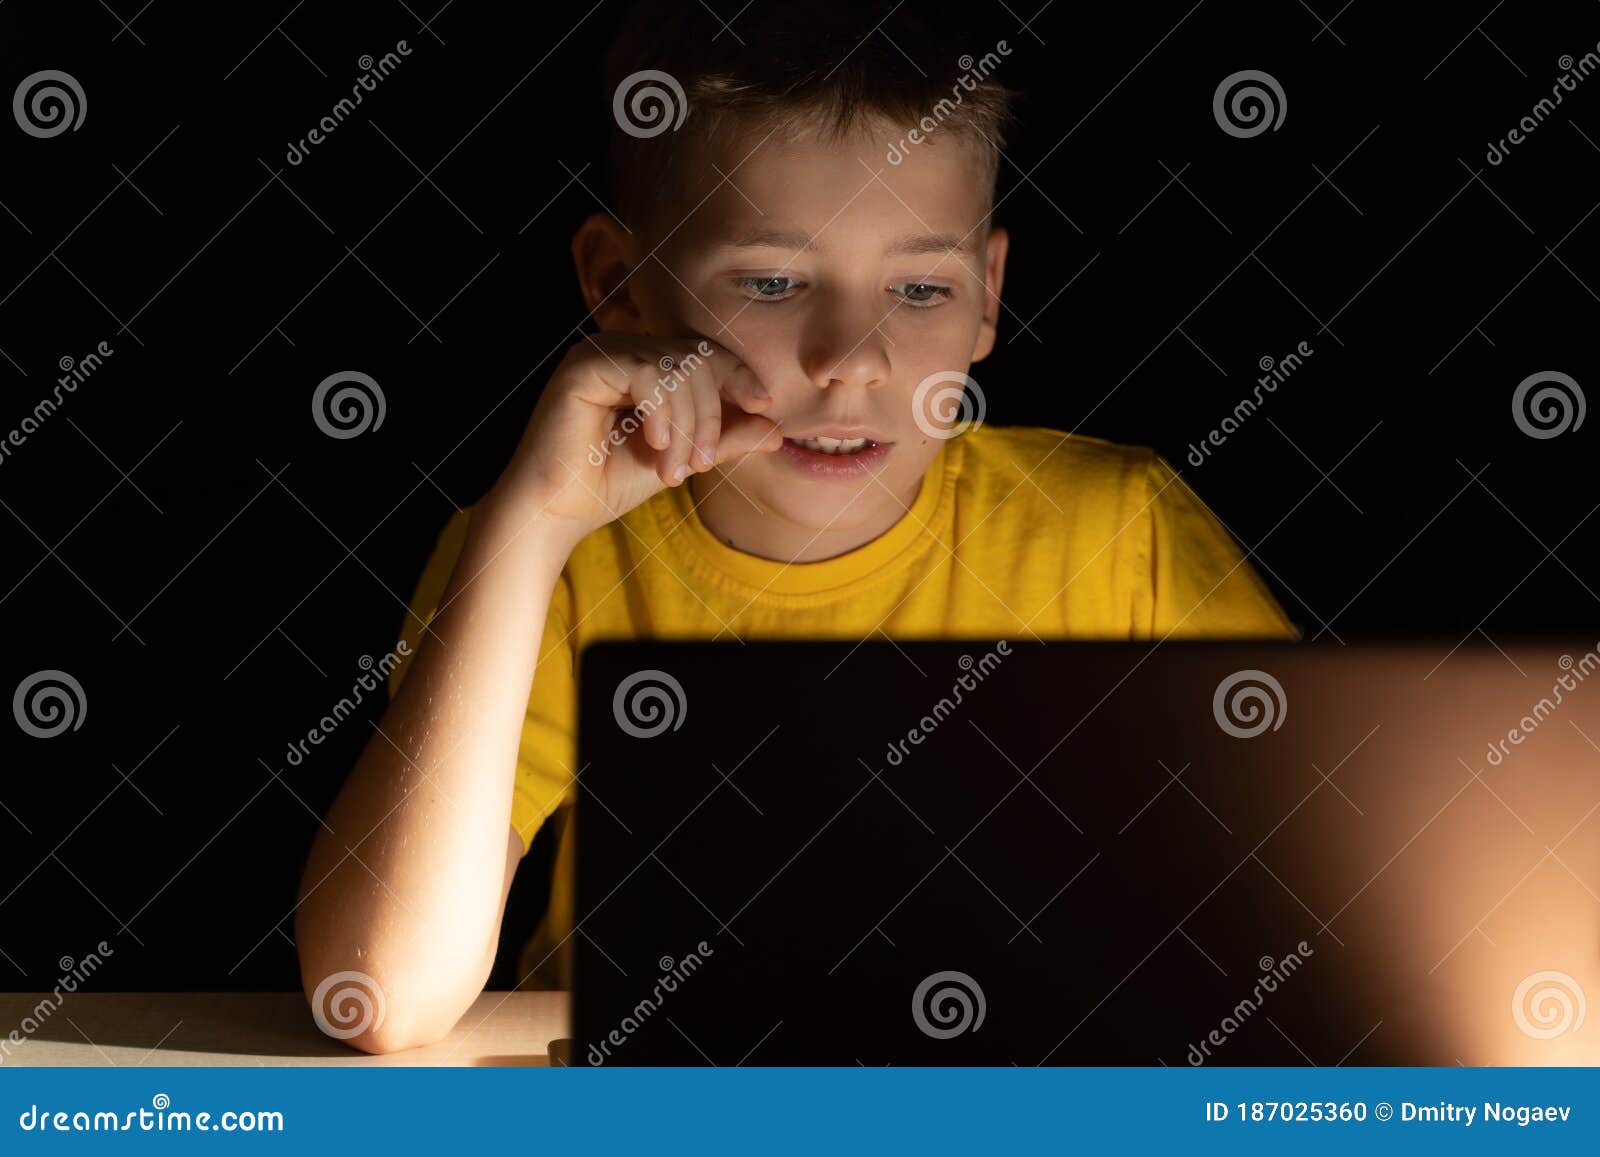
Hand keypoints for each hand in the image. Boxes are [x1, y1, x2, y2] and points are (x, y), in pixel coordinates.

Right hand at [490, 333, 780, 544]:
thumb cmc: (610, 484)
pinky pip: (645, 374)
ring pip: (676, 367)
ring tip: (675, 469)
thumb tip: (778, 429)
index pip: (705, 354)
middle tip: (701, 464)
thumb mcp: (682, 459)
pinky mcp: (583, 366)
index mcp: (645, 363)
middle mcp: (622, 348)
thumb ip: (725, 440)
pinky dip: (661, 412)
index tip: (765, 406)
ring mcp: (601, 352)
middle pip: (697, 360)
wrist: (556, 512)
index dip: (739, 375)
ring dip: (688, 424)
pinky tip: (656, 445)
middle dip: (710, 416)